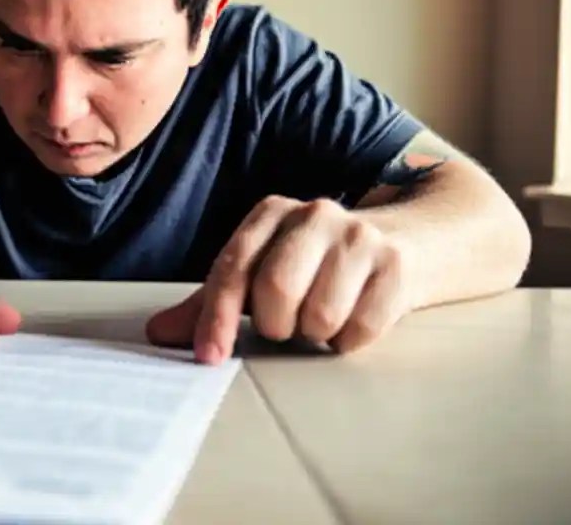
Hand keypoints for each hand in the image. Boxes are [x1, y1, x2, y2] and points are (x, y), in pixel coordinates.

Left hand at [145, 196, 411, 363]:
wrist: (413, 242)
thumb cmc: (318, 266)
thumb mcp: (261, 274)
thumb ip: (211, 303)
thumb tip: (158, 333)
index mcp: (270, 214)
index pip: (233, 267)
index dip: (217, 317)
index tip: (208, 356)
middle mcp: (314, 214)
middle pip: (276, 289)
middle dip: (276, 325)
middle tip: (286, 326)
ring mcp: (360, 236)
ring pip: (320, 314)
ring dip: (315, 335)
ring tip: (321, 319)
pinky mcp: (397, 265)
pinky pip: (361, 328)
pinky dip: (349, 341)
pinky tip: (354, 319)